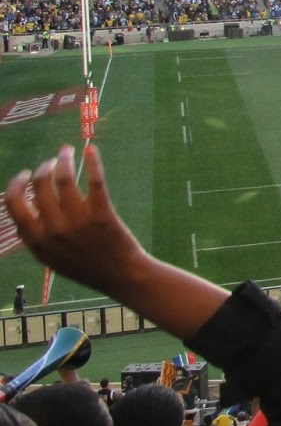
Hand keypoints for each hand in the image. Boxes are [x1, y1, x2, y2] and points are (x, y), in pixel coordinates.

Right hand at [4, 145, 145, 294]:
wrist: (120, 276)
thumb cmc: (84, 265)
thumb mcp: (50, 257)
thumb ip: (34, 236)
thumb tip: (23, 208)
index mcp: (36, 240)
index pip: (14, 204)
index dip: (16, 184)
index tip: (24, 174)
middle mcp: (53, 230)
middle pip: (39, 185)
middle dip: (43, 167)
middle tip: (52, 161)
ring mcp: (78, 222)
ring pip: (64, 179)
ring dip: (64, 159)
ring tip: (67, 152)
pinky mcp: (102, 214)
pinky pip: (94, 181)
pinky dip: (92, 161)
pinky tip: (91, 150)